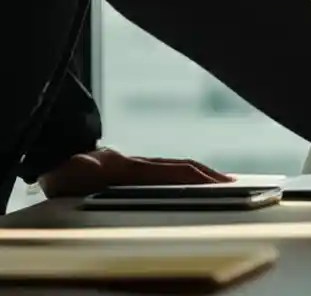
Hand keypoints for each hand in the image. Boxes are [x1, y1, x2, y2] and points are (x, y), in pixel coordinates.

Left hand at [38, 148, 231, 197]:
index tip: (221, 186)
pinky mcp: (131, 168)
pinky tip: (189, 181)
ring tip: (219, 182)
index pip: (173, 171)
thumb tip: (98, 165)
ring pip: (175, 166)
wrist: (50, 153)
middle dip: (208, 175)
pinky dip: (184, 174)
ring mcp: (136, 164)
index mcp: (129, 167)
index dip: (198, 178)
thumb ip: (87, 171)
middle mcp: (137, 163)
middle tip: (232, 185)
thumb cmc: (59, 170)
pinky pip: (165, 169)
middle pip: (180, 166)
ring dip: (200, 173)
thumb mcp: (71, 175)